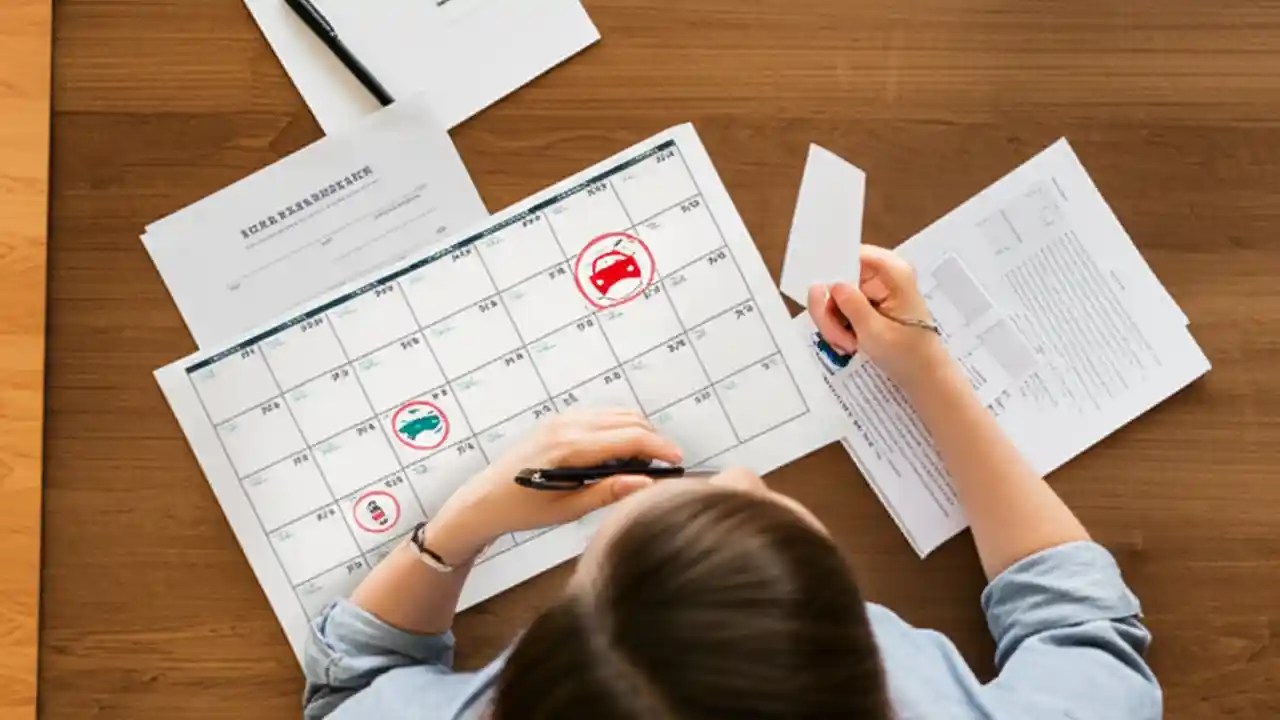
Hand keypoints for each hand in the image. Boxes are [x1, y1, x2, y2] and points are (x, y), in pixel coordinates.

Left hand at [424, 409, 681, 561]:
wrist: (485, 499)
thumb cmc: (522, 509)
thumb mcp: (567, 509)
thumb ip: (607, 493)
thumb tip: (646, 484)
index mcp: (570, 448)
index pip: (629, 437)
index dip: (660, 447)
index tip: (678, 461)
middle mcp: (567, 425)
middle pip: (628, 420)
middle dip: (653, 439)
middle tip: (665, 465)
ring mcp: (562, 419)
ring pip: (616, 413)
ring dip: (637, 430)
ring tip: (645, 461)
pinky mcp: (559, 420)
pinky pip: (600, 415)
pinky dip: (619, 427)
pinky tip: (620, 452)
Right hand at [807, 244, 948, 387]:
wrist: (923, 375)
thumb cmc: (910, 355)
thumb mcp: (876, 331)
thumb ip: (850, 305)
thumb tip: (830, 284)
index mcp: (893, 272)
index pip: (852, 254)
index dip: (831, 271)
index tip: (821, 294)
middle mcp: (882, 275)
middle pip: (837, 277)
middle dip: (830, 309)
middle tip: (840, 334)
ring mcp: (872, 289)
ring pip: (833, 296)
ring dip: (833, 323)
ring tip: (849, 343)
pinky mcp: (865, 303)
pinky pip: (838, 308)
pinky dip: (838, 328)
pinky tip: (850, 342)